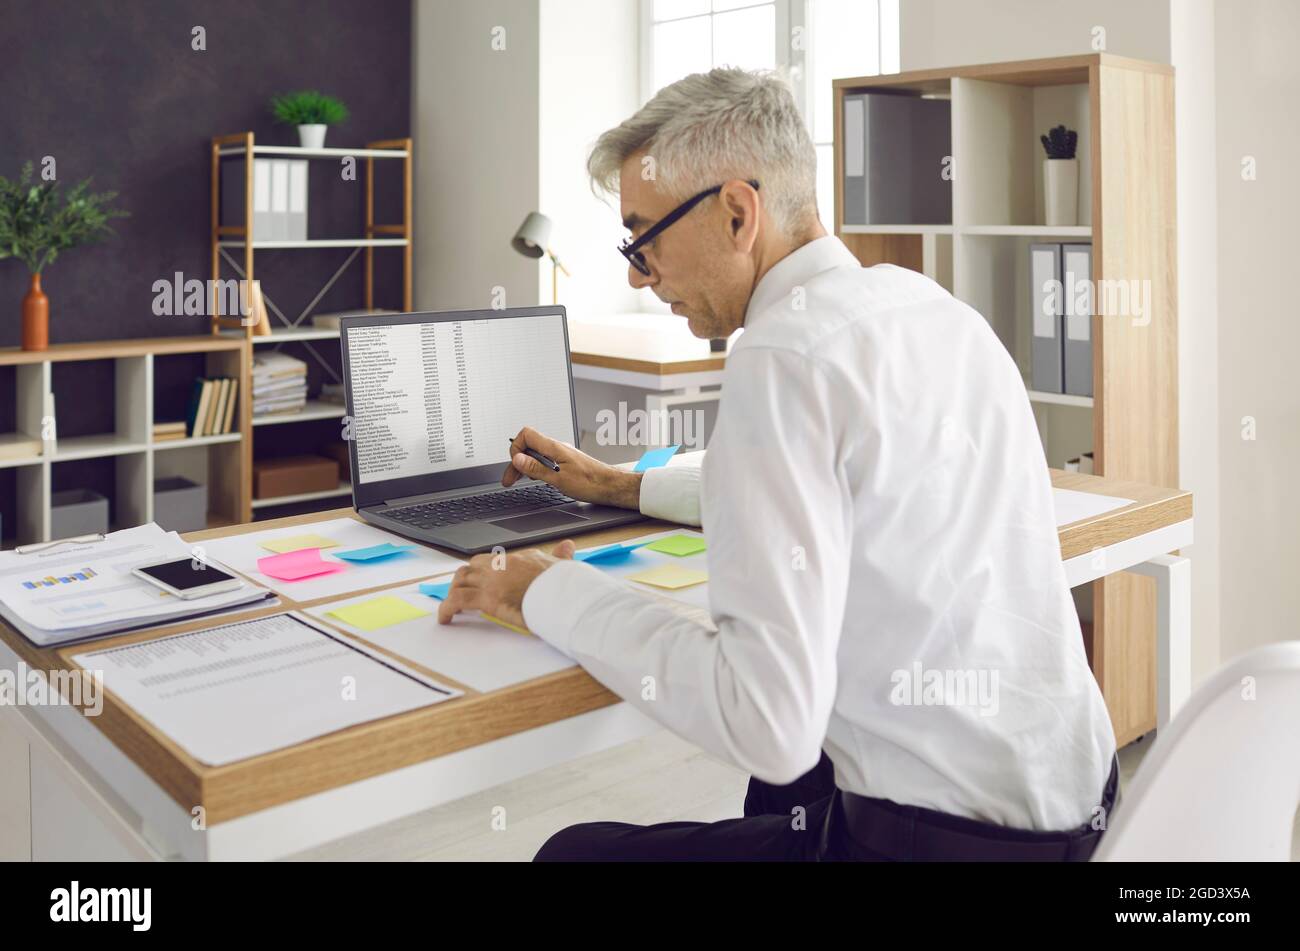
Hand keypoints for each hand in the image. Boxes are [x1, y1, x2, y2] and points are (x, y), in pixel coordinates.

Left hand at [437, 540, 576, 629]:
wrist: (561, 595)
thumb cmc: (564, 585)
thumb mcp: (563, 566)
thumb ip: (561, 557)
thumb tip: (568, 545)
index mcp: (521, 558)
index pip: (497, 560)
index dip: (488, 571)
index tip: (486, 581)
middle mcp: (503, 565)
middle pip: (474, 565)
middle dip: (467, 577)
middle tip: (465, 591)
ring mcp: (493, 580)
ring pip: (462, 579)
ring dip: (455, 590)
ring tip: (453, 604)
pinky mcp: (486, 598)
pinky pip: (458, 600)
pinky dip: (447, 608)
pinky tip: (445, 618)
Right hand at [503, 426, 641, 509]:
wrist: (610, 486)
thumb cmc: (590, 483)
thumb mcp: (558, 480)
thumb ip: (536, 468)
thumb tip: (517, 459)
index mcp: (554, 448)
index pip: (526, 435)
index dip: (516, 448)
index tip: (515, 465)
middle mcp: (557, 447)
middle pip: (529, 446)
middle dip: (516, 461)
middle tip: (509, 479)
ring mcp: (562, 454)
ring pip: (536, 453)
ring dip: (525, 465)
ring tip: (518, 480)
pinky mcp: (566, 461)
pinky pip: (545, 459)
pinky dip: (536, 467)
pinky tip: (536, 478)